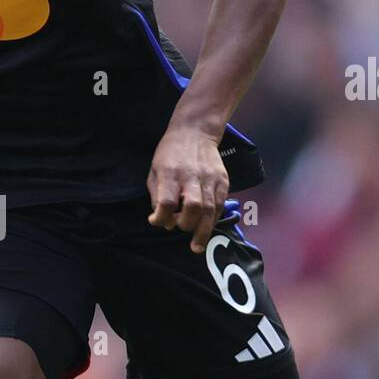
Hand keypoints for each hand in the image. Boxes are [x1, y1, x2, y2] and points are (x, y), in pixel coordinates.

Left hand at [147, 125, 229, 253]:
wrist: (195, 131)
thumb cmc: (169, 154)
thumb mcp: (154, 171)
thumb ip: (157, 197)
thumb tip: (165, 222)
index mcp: (170, 172)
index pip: (167, 201)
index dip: (161, 217)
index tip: (157, 221)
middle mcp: (192, 176)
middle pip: (193, 207)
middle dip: (185, 224)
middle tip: (179, 227)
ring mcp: (211, 178)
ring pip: (210, 210)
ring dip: (203, 232)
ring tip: (196, 246)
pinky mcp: (223, 181)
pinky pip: (220, 206)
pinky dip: (212, 220)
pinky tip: (206, 228)